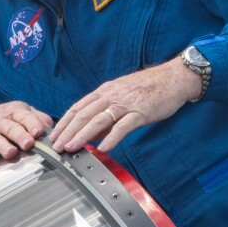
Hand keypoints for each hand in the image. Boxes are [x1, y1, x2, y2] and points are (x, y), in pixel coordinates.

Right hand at [0, 102, 53, 169]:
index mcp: (14, 112)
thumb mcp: (20, 114)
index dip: (32, 123)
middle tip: (29, 144)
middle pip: (10, 127)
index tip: (38, 132)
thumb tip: (53, 128)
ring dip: (3, 146)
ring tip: (12, 153)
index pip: (24, 116)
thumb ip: (37, 118)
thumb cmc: (4, 121)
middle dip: (20, 135)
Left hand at [53, 58, 200, 152]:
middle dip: (68, 131)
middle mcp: (111, 95)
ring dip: (83, 135)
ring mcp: (126, 103)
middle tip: (57, 146)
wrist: (173, 78)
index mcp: (105, 91)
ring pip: (99, 119)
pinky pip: (123, 126)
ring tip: (72, 148)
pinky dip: (112, 137)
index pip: (78, 107)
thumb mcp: (122, 96)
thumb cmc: (148, 88)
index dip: (64, 122)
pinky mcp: (141, 111)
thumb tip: (92, 134)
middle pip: (84, 114)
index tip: (54, 136)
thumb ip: (106, 114)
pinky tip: (104, 148)